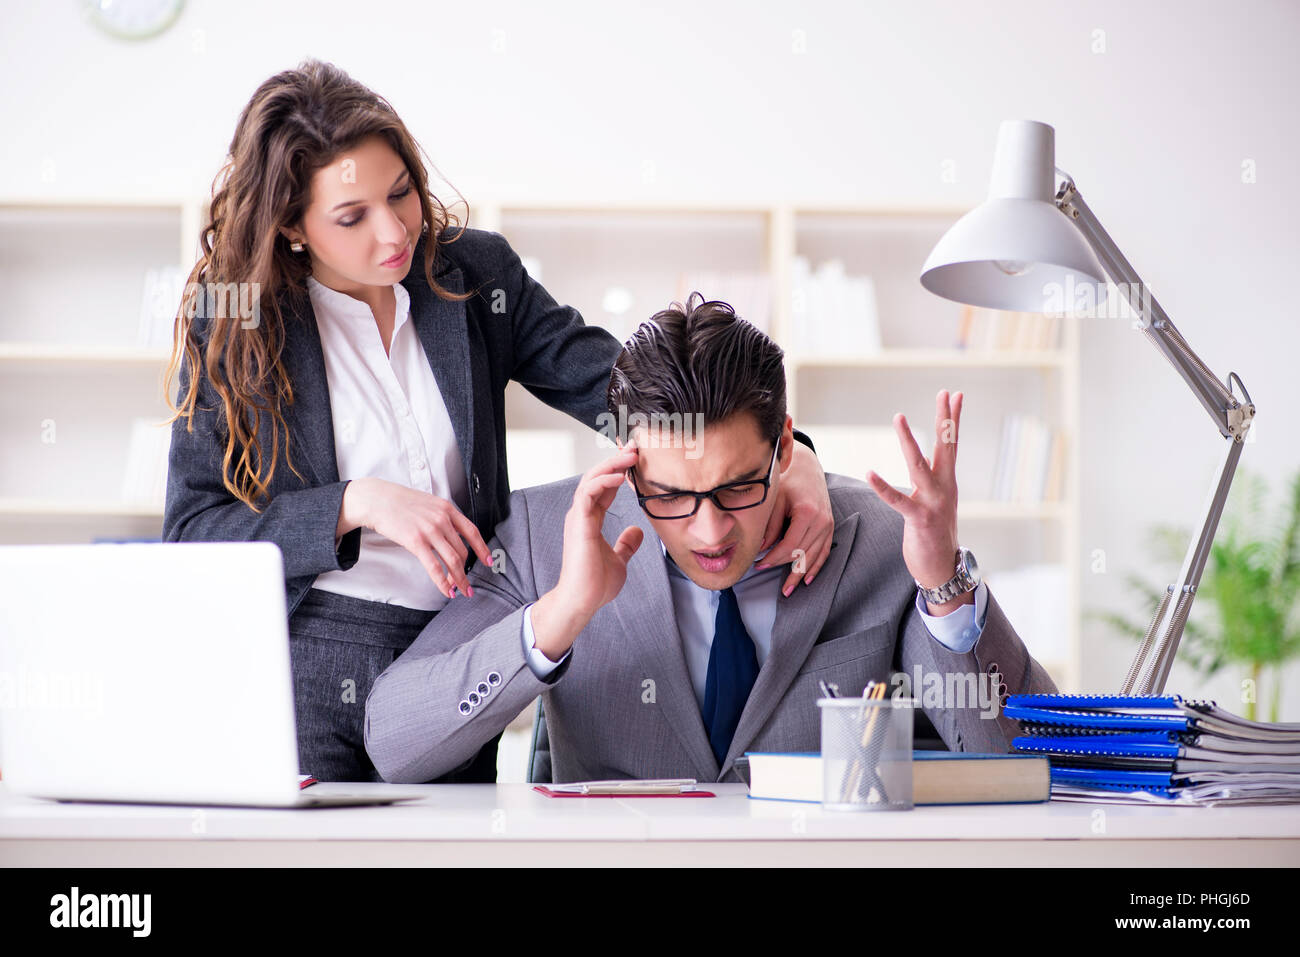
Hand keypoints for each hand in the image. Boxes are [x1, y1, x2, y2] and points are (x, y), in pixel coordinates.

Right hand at [341, 477, 492, 599]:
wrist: (377, 499)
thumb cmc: (400, 503)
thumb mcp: (428, 504)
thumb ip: (442, 517)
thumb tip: (452, 537)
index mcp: (447, 509)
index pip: (472, 531)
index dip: (482, 548)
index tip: (488, 561)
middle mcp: (442, 519)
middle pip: (462, 550)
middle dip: (466, 570)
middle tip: (467, 584)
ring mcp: (430, 530)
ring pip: (453, 561)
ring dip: (459, 579)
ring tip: (461, 591)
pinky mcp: (416, 541)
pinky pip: (435, 567)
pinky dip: (443, 582)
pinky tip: (446, 590)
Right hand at [531, 445, 644, 658]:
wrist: (583, 600)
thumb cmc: (595, 583)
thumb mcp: (619, 559)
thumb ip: (626, 544)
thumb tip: (637, 531)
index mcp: (590, 519)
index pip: (605, 487)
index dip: (619, 471)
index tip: (636, 459)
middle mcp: (582, 514)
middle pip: (597, 477)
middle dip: (616, 460)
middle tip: (635, 447)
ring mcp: (578, 517)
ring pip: (591, 480)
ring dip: (611, 465)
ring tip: (630, 455)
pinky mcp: (579, 523)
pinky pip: (588, 494)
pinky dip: (603, 482)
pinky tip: (620, 476)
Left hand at [756, 433, 832, 596]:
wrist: (807, 466)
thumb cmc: (787, 480)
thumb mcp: (775, 499)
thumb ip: (769, 525)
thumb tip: (762, 549)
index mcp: (807, 513)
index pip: (789, 546)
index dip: (773, 559)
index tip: (758, 565)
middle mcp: (822, 521)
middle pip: (802, 554)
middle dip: (783, 569)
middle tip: (768, 578)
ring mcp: (829, 525)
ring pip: (814, 557)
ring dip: (800, 575)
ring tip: (788, 590)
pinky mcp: (830, 526)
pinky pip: (824, 552)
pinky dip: (816, 567)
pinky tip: (807, 579)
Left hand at [865, 390, 965, 607]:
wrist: (943, 568)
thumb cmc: (935, 534)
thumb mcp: (936, 501)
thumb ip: (931, 481)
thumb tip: (928, 465)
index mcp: (947, 482)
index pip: (951, 444)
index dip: (953, 419)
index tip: (955, 394)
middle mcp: (944, 488)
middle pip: (946, 447)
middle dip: (945, 419)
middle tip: (945, 392)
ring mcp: (933, 503)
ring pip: (919, 465)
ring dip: (909, 440)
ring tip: (899, 417)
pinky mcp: (919, 519)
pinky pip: (898, 500)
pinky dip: (883, 487)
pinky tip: (870, 471)